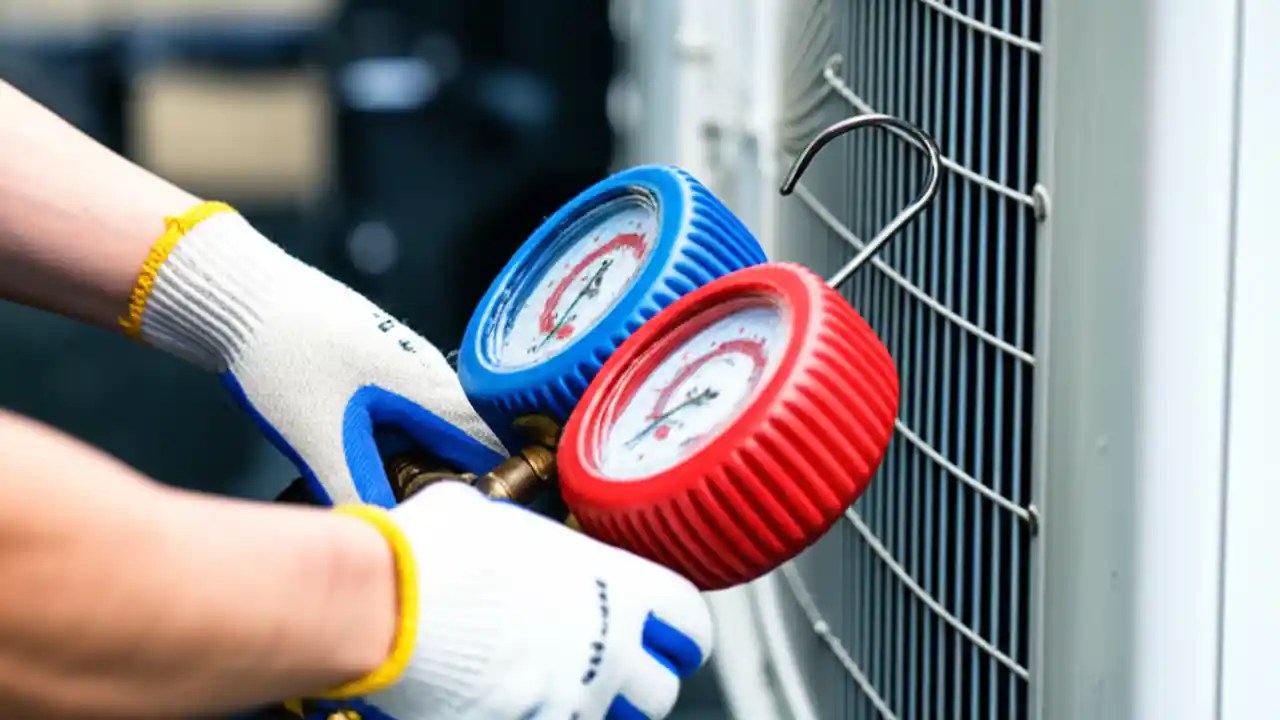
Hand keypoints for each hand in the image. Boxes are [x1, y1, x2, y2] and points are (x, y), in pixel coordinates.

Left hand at [121, 202, 505, 505]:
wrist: (238, 297)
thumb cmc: (281, 359)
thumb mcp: (319, 440)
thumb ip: (361, 493)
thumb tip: (391, 535)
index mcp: (428, 386)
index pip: (486, 446)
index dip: (489, 487)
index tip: (471, 524)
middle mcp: (426, 369)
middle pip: (459, 439)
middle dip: (446, 481)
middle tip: (417, 520)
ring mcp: (400, 360)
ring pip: (426, 426)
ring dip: (414, 463)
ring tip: (383, 498)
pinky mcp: (373, 359)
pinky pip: (399, 411)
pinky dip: (389, 443)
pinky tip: (354, 461)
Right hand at [317, 481, 713, 719]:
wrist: (388, 605)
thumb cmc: (436, 550)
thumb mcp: (482, 515)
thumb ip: (511, 531)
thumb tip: (485, 525)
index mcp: (613, 583)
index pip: (690, 619)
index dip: (681, 631)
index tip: (671, 636)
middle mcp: (608, 647)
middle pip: (661, 690)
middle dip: (638, 683)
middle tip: (609, 670)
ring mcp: (573, 698)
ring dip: (597, 709)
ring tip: (562, 691)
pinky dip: (540, 719)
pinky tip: (512, 705)